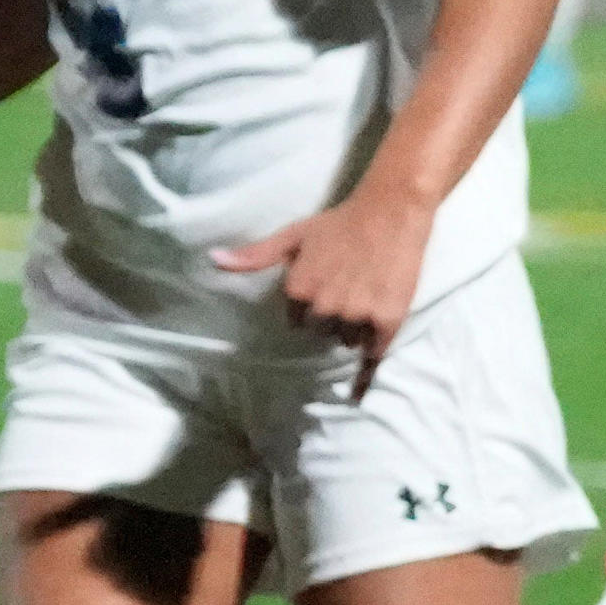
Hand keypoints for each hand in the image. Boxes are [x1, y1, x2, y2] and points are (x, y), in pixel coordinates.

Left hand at [215, 196, 433, 395]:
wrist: (391, 211)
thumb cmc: (339, 221)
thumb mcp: (293, 235)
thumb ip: (255, 255)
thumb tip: (214, 260)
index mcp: (299, 289)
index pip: (297, 320)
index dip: (310, 309)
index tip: (323, 294)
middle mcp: (325, 306)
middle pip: (322, 332)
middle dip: (331, 319)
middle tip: (348, 294)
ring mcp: (356, 315)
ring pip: (346, 341)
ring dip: (353, 331)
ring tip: (367, 304)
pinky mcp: (386, 321)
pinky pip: (372, 356)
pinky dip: (365, 372)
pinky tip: (357, 393)